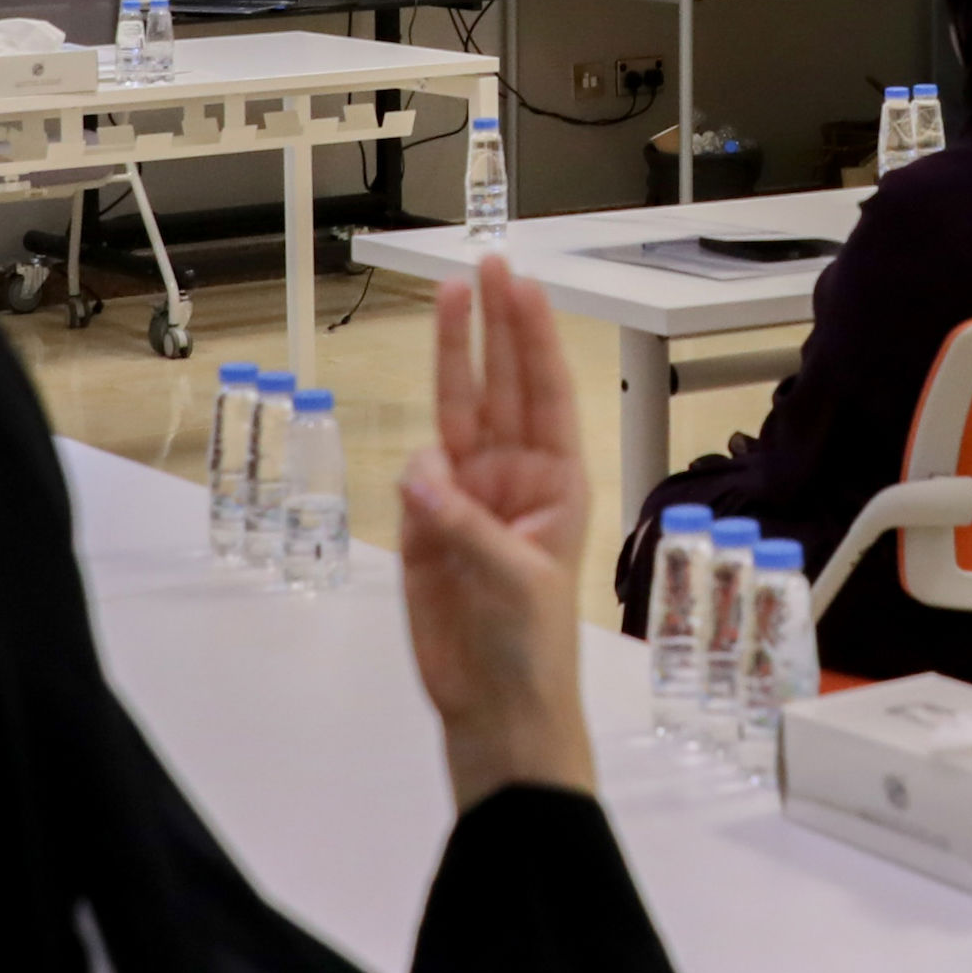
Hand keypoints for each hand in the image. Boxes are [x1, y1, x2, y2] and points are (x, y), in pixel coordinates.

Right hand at [400, 256, 595, 809]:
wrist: (496, 707)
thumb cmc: (531, 644)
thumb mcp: (515, 580)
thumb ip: (466, 523)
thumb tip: (420, 472)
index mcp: (556, 481)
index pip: (543, 392)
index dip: (531, 338)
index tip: (521, 285)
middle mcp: (514, 476)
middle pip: (499, 385)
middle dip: (492, 326)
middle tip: (483, 265)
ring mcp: (468, 496)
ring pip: (456, 411)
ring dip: (451, 357)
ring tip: (447, 296)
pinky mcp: (427, 525)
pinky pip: (415, 477)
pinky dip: (415, 469)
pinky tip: (422, 483)